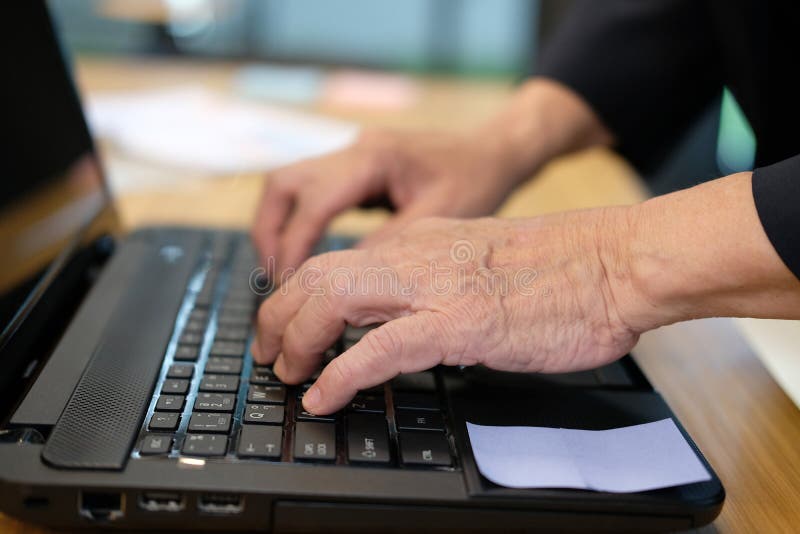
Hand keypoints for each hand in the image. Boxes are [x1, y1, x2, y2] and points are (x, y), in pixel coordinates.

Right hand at [251, 128, 524, 274]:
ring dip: (278, 227)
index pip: (312, 201)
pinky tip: (308, 256)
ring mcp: (352, 154)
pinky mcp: (356, 167)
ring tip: (284, 272)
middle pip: (283, 183)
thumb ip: (388, 246)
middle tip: (275, 279)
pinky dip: (300, 222)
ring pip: (289, 184)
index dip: (293, 245)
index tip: (287, 286)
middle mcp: (355, 150)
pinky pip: (310, 191)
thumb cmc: (475, 180)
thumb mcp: (438, 219)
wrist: (493, 151)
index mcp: (374, 159)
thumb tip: (340, 282)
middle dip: (270, 233)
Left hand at [252, 209, 643, 413]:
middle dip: (276, 316)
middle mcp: (415, 256)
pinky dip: (341, 373)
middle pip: (316, 274)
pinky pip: (379, 347)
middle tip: (268, 353)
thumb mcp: (480, 262)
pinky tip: (324, 395)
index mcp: (420, 242)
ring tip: (286, 373)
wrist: (614, 263)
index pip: (334, 261)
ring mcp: (434, 287)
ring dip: (295, 340)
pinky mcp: (459, 323)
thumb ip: (437, 279)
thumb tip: (406, 314)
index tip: (286, 326)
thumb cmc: (560, 269)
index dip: (296, 296)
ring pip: (332, 299)